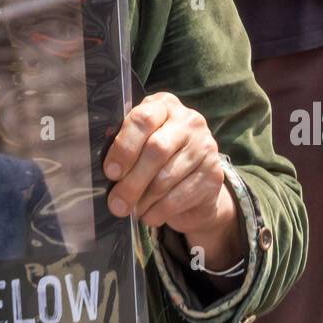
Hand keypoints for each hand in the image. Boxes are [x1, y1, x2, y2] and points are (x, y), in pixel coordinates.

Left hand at [103, 91, 241, 266]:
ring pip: (167, 177)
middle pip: (156, 150)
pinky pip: (181, 196)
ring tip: (132, 211)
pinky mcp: (214, 174)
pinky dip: (160, 211)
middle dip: (132, 181)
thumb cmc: (157, 159)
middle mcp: (189, 121)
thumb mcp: (140, 144)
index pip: (143, 119)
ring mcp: (205, 146)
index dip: (124, 147)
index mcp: (164, 106)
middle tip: (116, 204)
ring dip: (144, 200)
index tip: (110, 172)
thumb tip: (108, 169)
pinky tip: (149, 216)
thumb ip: (125, 146)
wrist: (195, 182)